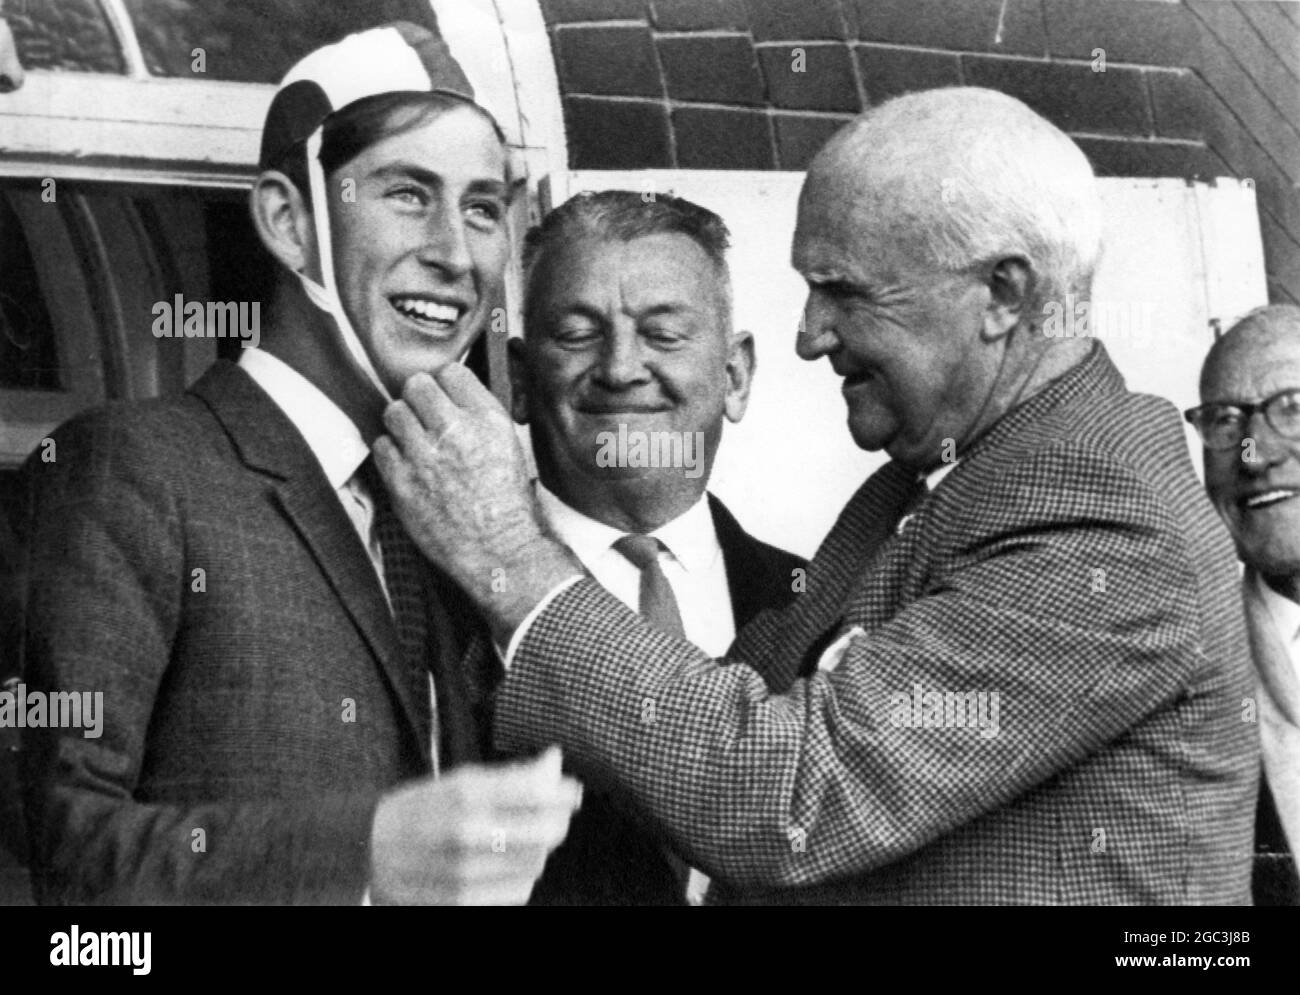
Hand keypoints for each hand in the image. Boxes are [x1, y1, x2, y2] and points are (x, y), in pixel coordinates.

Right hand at [368, 747, 581, 904]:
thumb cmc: (417, 809)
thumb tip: (555, 762)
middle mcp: (466, 834)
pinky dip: (522, 875)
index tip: (570, 788)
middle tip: (557, 811)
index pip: (536, 792)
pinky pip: (518, 892)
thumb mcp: (457, 780)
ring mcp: (464, 874)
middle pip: (545, 832)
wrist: (364, 852)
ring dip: (540, 848)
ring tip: (528, 835)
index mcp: (464, 794)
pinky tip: (507, 862)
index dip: (563, 790)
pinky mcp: (462, 903)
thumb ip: (510, 774)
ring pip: (535, 864)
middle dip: (558, 819)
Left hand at [374, 367, 580, 639]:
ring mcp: (424, 456)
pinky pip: (381, 446)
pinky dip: (391, 453)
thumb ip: (480, 416)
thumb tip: (452, 397)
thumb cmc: (510, 505)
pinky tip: (407, 465)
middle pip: (416, 385)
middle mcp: (455, 430)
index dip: (445, 385)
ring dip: (402, 423)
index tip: (444, 397)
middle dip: (419, 398)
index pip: (451, 372)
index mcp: (488, 419)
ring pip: (393, 412)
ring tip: (414, 441)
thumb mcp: (511, 446)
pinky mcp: (401, 481)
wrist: (501, 551)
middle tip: (424, 416)